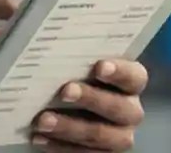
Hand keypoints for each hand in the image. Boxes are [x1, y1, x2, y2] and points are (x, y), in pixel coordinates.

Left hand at [31, 59, 147, 150]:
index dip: (120, 72)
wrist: (58, 107)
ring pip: (102, 136)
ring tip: (42, 121)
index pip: (134, 76)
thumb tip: (36, 31)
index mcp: (129, 82)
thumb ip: (67, 49)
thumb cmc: (67, 73)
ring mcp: (119, 136)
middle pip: (120, 108)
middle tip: (64, 91)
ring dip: (70, 128)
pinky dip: (60, 147)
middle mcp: (130, 110)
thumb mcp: (70, 60)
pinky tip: (38, 137)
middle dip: (91, 99)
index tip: (99, 66)